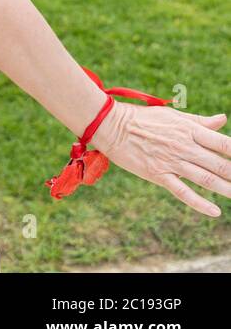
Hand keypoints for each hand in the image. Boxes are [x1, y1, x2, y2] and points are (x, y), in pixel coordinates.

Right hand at [92, 102, 230, 216]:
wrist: (109, 124)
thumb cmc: (141, 118)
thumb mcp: (173, 116)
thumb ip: (199, 122)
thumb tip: (222, 119)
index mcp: (190, 130)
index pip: (224, 144)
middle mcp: (185, 147)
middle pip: (220, 165)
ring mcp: (172, 162)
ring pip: (207, 180)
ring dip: (228, 190)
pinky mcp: (158, 174)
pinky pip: (183, 192)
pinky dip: (200, 203)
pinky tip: (215, 212)